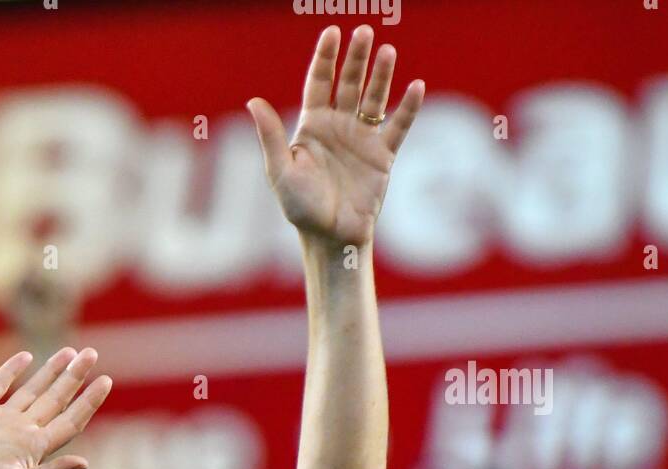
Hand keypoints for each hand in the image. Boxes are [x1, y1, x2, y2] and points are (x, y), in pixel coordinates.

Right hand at [0, 347, 110, 468]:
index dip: (89, 402)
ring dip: (51, 372)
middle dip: (75, 377)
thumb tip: (85, 462)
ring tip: (70, 352)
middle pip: (56, 400)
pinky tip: (26, 357)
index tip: (105, 381)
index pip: (70, 420)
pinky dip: (11, 370)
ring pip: (32, 390)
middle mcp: (21, 433)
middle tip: (92, 353)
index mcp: (35, 449)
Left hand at [247, 25, 423, 249]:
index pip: (319, 83)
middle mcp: (338, 127)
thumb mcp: (281, 171)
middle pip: (348, 83)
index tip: (332, 32)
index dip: (325, 57)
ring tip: (387, 51)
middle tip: (363, 32)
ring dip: (381, 75)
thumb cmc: (301, 208)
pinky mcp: (383, 155)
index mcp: (312, 126)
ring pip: (374, 98)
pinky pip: (397, 126)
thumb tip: (252, 101)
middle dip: (355, 58)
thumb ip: (270, 136)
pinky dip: (407, 107)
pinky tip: (415, 86)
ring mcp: (362, 139)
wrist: (331, 237)